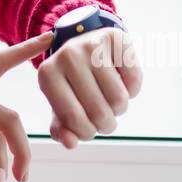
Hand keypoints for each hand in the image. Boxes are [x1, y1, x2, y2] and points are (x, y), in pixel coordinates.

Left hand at [40, 25, 141, 148]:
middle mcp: (67, 55)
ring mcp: (92, 44)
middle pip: (100, 112)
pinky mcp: (116, 38)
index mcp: (47, 74)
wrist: (86, 41)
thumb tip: (70, 143)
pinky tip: (121, 81)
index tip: (88, 129)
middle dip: (107, 125)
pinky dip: (133, 90)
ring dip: (120, 109)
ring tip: (110, 99)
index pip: (73, 119)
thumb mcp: (61, 102)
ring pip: (119, 99)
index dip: (87, 133)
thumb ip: (62, 127)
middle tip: (104, 118)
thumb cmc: (73, 80)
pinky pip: (134, 80)